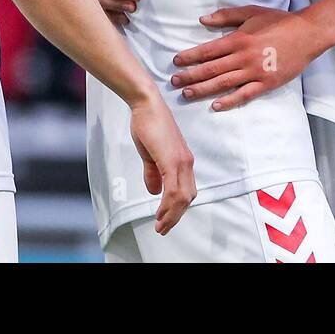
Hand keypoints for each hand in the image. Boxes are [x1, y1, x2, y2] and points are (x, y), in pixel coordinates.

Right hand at [128, 95, 196, 233]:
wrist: (146, 104)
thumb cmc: (148, 124)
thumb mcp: (149, 154)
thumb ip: (153, 173)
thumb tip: (154, 191)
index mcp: (183, 161)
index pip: (186, 191)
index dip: (178, 208)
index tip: (166, 220)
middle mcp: (186, 162)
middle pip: (187, 197)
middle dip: (176, 216)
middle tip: (163, 229)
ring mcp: (181, 161)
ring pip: (182, 197)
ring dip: (172, 214)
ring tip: (161, 225)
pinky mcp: (172, 160)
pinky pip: (173, 189)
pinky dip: (168, 204)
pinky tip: (160, 212)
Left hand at [171, 6, 324, 110]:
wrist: (307, 34)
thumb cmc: (279, 20)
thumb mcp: (251, 12)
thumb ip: (226, 16)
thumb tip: (202, 19)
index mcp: (238, 39)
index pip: (208, 50)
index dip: (190, 57)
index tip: (176, 62)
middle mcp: (243, 57)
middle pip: (211, 69)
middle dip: (190, 75)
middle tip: (173, 81)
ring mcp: (255, 72)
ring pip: (223, 83)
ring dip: (203, 89)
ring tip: (186, 94)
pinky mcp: (267, 83)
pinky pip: (244, 95)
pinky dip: (229, 101)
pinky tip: (216, 106)